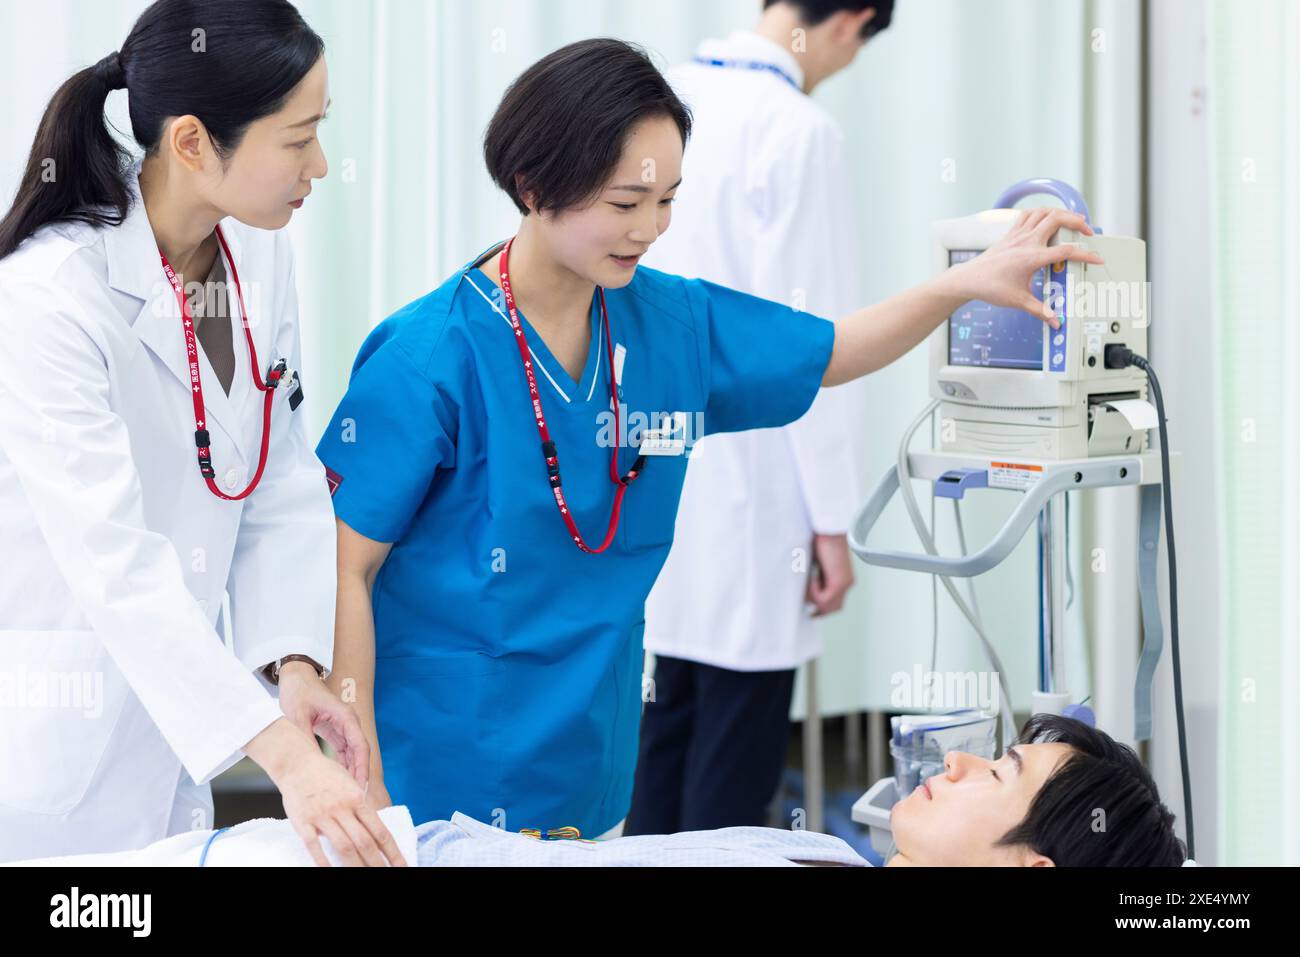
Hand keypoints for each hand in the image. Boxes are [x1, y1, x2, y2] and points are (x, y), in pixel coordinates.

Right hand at [245, 718, 407, 866]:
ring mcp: (323, 815)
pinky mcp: (303, 821)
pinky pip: (314, 846)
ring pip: (344, 846)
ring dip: (356, 867)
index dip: (392, 852)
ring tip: (365, 878)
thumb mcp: (351, 786)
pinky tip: (331, 873)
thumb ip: (362, 808)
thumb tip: (376, 832)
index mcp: (358, 799)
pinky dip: (324, 862)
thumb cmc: (327, 775)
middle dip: (378, 864)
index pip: (380, 831)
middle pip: (365, 842)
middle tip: (387, 877)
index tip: (402, 866)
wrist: (298, 763)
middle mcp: (343, 807)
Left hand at [277, 662, 370, 789]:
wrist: (296, 678)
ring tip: (349, 793)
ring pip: (354, 754)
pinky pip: (345, 752)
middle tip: (357, 796)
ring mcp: (344, 727)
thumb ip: (305, 740)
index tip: (360, 786)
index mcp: (345, 717)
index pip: (360, 746)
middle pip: (360, 752)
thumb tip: (309, 765)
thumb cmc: (298, 693)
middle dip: (360, 774)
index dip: (361, 767)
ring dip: (352, 772)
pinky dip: (344, 766)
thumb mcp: (298, 717)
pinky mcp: (336, 731)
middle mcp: (349, 722)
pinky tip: (341, 781)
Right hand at [805, 533, 854, 616]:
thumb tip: (803, 594)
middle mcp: (847, 583)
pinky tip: (812, 576)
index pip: (835, 602)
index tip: (809, 606)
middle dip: (818, 608)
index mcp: (843, 578)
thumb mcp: (815, 564)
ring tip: (807, 583)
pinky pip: (824, 598)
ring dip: (814, 599)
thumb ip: (814, 578)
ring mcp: (845, 584)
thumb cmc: (820, 540)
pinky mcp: (840, 582)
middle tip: (805, 604)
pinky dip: (814, 591)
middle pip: (834, 608)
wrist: (828, 528)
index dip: (821, 606)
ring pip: (829, 606)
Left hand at [945, 208, 1104, 327]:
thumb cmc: (991, 288)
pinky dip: (1042, 212)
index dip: (1086, 255)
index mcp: (1032, 257)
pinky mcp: (1011, 232)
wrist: (969, 278)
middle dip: (1077, 221)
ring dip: (1061, 212)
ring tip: (1072, 221)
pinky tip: (1048, 219)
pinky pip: (1029, 214)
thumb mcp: (1019, 301)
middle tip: (1087, 232)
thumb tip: (1055, 322)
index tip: (1098, 259)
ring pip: (1044, 211)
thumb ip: (1040, 311)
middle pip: (1058, 219)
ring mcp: (1018, 234)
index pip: (1066, 252)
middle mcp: (1027, 241)